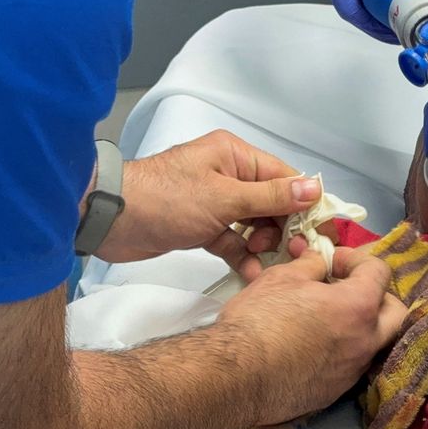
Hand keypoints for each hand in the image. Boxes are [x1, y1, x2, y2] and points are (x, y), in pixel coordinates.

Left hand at [96, 130, 322, 280]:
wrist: (110, 220)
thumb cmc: (166, 199)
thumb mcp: (226, 198)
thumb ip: (272, 196)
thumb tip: (315, 188)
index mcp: (236, 156)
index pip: (285, 177)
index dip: (304, 204)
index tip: (317, 231)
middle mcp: (229, 175)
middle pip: (273, 203)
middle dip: (280, 229)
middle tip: (284, 251)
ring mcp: (215, 201)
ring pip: (254, 225)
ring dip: (262, 245)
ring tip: (259, 260)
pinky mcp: (202, 226)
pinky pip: (233, 240)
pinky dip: (241, 254)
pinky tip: (250, 272)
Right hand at [218, 247, 406, 423]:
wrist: (235, 377)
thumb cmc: (258, 321)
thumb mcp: (282, 278)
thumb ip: (311, 266)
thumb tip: (319, 260)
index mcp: (358, 307)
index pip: (379, 272)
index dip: (357, 259)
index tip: (333, 261)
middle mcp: (365, 341)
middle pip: (395, 312)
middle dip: (378, 295)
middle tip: (347, 289)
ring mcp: (353, 370)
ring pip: (374, 342)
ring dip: (361, 325)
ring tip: (329, 317)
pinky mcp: (336, 392)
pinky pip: (352, 365)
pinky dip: (343, 350)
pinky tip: (315, 345)